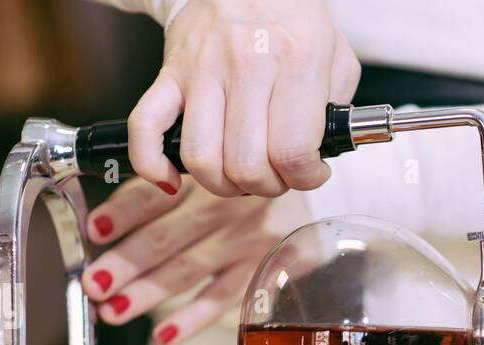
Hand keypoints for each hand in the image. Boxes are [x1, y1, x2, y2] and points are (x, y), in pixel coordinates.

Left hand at [84, 177, 308, 344]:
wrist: (309, 191)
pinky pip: (223, 298)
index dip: (122, 213)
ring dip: (148, 293)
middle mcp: (225, 205)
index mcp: (203, 175)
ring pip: (188, 269)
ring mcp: (246, 239)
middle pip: (165, 236)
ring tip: (113, 311)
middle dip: (124, 263)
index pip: (154, 194)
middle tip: (94, 284)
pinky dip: (193, 318)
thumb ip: (164, 191)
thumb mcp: (209, 170)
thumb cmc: (246, 186)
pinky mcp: (264, 269)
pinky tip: (164, 335)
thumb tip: (105, 228)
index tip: (95, 231)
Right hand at [128, 0, 360, 196]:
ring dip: (222, 185)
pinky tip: (171, 179)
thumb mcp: (336, 57)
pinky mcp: (170, 74)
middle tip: (276, 174)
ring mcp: (202, 71)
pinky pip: (145, 129)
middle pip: (247, 165)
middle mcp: (246, 66)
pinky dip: (151, 165)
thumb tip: (323, 158)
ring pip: (201, 158)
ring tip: (239, 175)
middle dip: (267, 186)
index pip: (293, 152)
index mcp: (295, 63)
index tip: (311, 173)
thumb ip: (337, 112)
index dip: (305, 178)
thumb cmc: (294, 19)